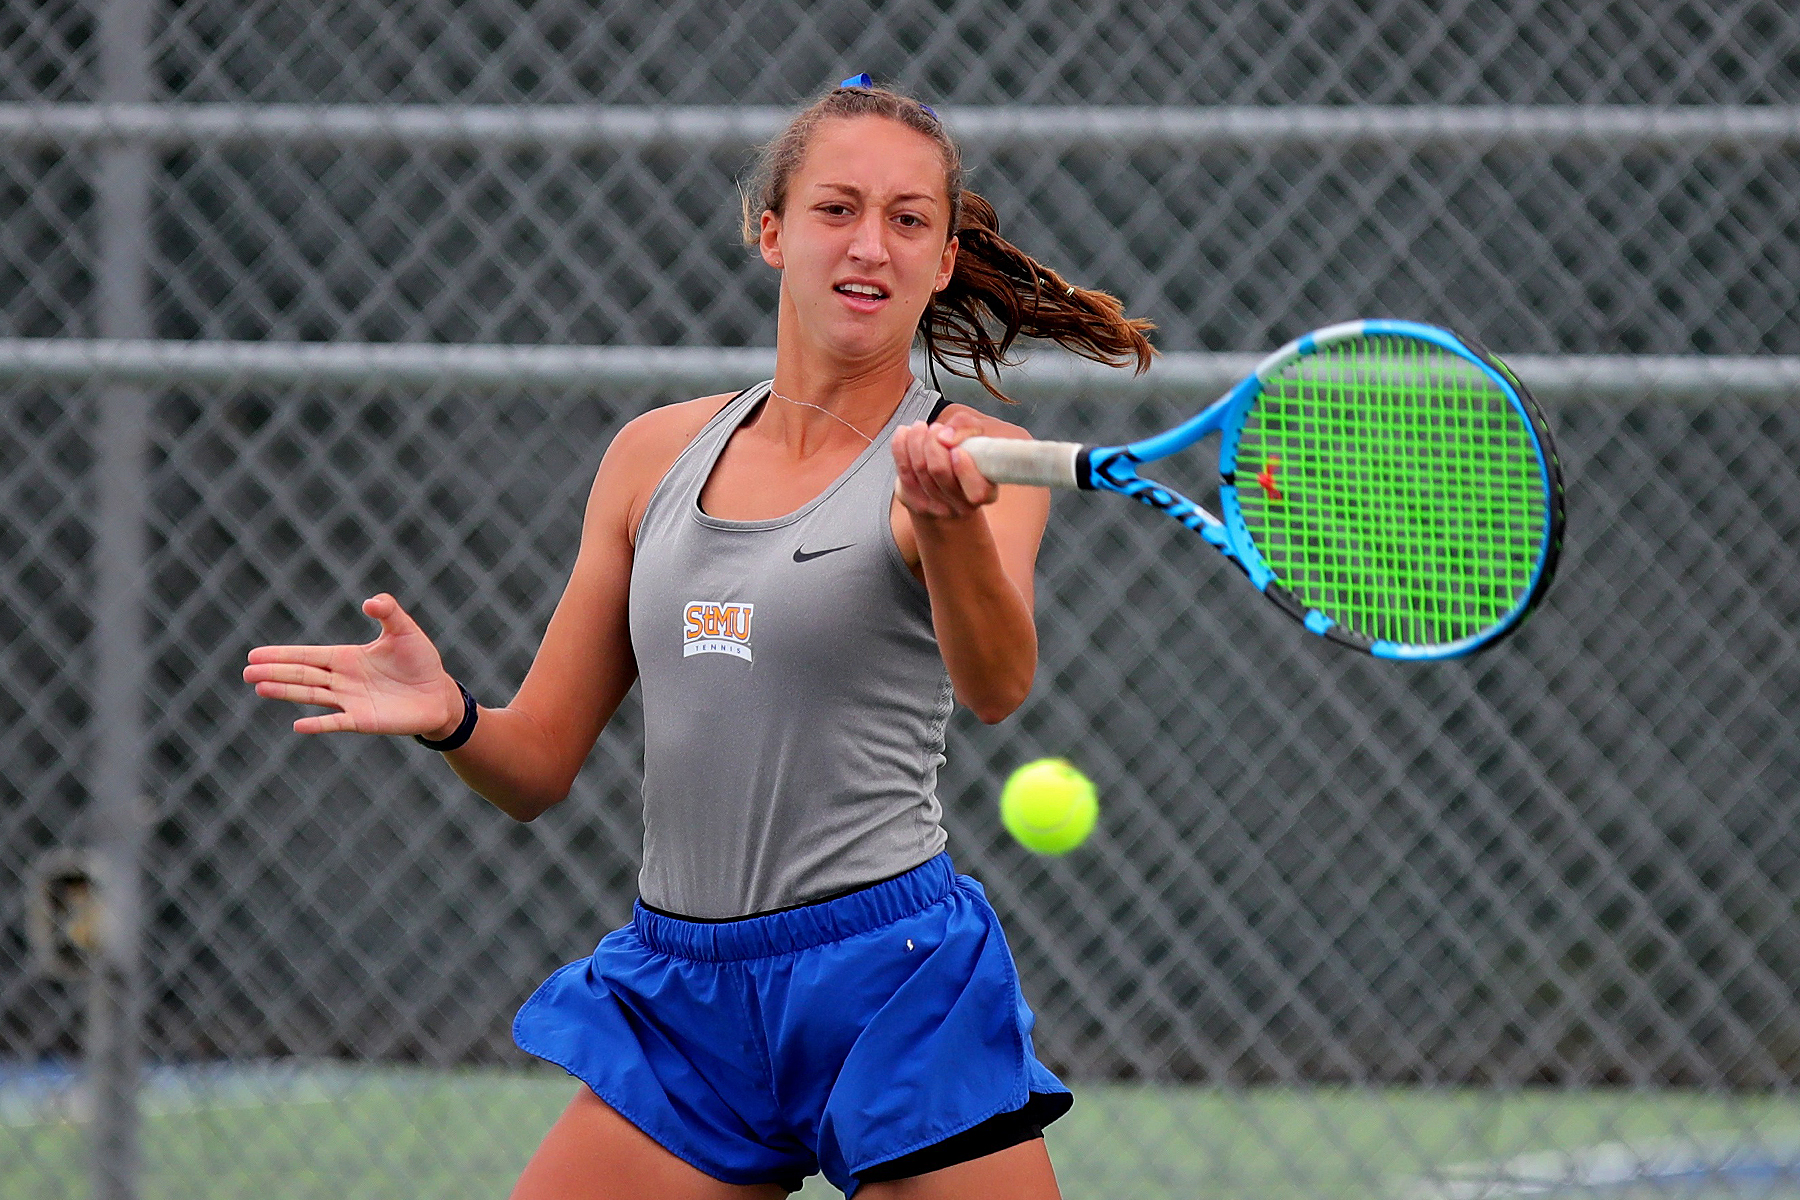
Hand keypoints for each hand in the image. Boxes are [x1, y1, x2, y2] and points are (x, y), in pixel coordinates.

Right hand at [243, 593, 464, 737]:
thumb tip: (369, 601)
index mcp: (347, 657)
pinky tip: (298, 725)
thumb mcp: (405, 631)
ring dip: (287, 692)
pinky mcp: (363, 720)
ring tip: (259, 687)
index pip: (308, 655)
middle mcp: (342, 680)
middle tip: (246, 671)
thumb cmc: (420, 661)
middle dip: (275, 672)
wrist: (438, 695)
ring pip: (312, 695)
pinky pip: (336, 722)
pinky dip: (318, 723)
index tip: (254, 654)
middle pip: (303, 675)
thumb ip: (389, 613)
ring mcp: (350, 701)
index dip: (283, 654)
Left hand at [892, 409, 999, 518]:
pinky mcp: (914, 501)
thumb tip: (944, 435)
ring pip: (919, 467)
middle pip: (939, 470)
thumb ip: (967, 427)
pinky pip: (903, 469)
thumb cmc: (965, 457)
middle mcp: (962, 506)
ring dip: (916, 439)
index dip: (965, 469)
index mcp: (986, 492)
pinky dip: (900, 445)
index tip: (957, 450)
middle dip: (933, 441)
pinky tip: (904, 432)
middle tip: (936, 429)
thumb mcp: (976, 438)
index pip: (977, 491)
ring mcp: (936, 507)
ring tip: (921, 427)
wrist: (947, 488)